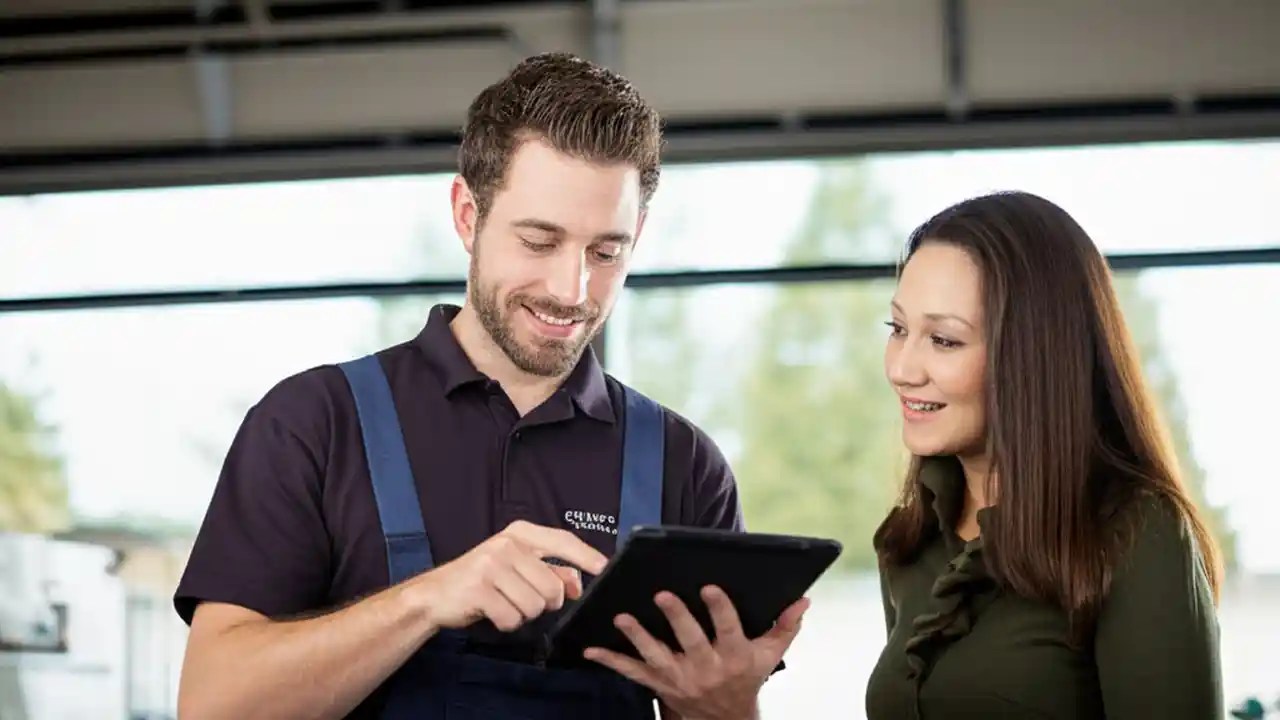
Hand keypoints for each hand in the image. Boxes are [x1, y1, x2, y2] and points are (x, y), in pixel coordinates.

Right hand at [408, 520, 607, 631]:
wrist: (434, 595)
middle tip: (521, 599)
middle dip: (544, 603)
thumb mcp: (515, 567)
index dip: (587, 556)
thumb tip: (578, 584)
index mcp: (519, 534)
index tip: (606, 568)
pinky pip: (512, 618)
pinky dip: (505, 623)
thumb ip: (549, 571)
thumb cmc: (480, 580)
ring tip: (503, 603)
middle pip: (553, 586)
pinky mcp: (480, 589)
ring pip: (535, 606)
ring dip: (522, 614)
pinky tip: (491, 612)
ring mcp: (492, 565)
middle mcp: (507, 544)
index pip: (562, 540)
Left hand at [584, 585, 808, 719]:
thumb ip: (785, 625)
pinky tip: (590, 648)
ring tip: (622, 617)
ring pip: (656, 655)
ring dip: (638, 636)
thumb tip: (803, 600)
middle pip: (690, 640)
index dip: (719, 608)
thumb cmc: (747, 678)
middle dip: (677, 618)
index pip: (728, 629)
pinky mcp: (658, 684)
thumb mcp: (770, 655)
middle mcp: (706, 668)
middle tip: (663, 595)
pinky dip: (610, 660)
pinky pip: (631, 672)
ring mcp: (679, 677)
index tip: (709, 587)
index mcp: (734, 657)